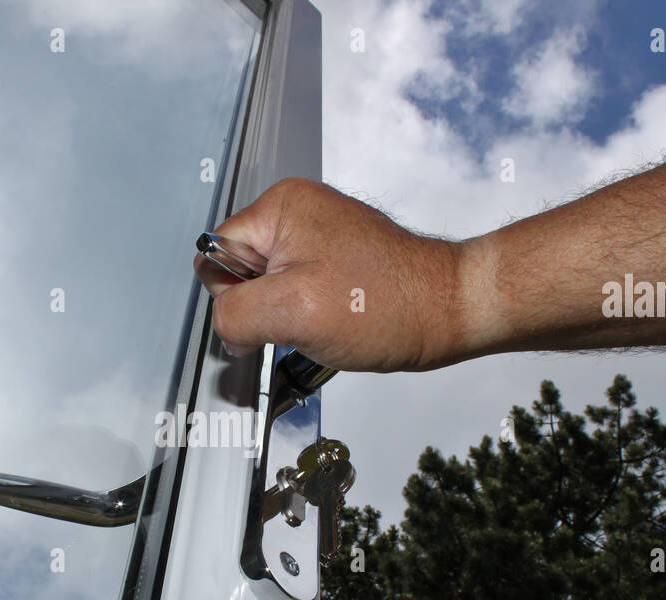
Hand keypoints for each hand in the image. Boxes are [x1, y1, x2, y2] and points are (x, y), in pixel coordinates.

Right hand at [193, 178, 468, 372]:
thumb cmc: (391, 304)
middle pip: (241, 275)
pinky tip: (336, 325)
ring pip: (269, 292)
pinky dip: (308, 320)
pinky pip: (296, 297)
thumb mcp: (294, 311)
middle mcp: (297, 214)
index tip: (276, 313)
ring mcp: (318, 238)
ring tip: (328, 323)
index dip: (237, 297)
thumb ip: (236, 313)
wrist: (449, 313)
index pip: (216, 257)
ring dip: (289, 320)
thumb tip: (224, 327)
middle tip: (306, 321)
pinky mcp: (335, 264)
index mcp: (280, 207)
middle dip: (266, 310)